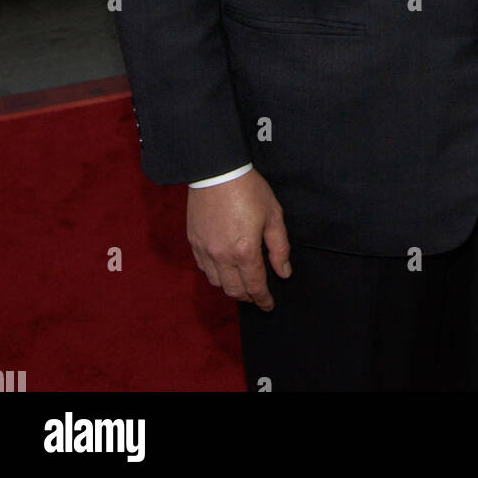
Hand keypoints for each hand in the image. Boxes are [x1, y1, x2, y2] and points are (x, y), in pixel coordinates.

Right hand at [187, 167, 290, 311]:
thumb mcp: (273, 214)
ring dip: (230, 287)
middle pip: (234, 290)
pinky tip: (222, 268)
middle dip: (247, 297)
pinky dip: (214, 273)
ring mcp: (205, 250)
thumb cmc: (248, 189)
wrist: (217, 171)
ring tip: (240, 282)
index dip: (263, 300)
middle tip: (256, 296)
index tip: (268, 306)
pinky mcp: (193, 241)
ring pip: (217, 282)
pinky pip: (203, 268)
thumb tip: (283, 272)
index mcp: (245, 251)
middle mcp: (222, 256)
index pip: (255, 286)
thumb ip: (279, 247)